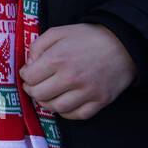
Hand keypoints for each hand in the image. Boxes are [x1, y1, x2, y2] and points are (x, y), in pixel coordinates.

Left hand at [19, 23, 136, 120]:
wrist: (123, 45)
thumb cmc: (88, 37)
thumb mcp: (58, 32)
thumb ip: (38, 46)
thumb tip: (29, 65)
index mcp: (58, 59)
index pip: (30, 77)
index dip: (25, 76)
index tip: (28, 73)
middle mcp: (71, 78)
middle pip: (40, 95)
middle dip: (32, 90)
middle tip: (34, 85)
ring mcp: (87, 92)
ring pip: (57, 108)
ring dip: (47, 103)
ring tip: (47, 95)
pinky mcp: (100, 101)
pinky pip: (78, 115)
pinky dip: (67, 112)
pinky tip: (63, 103)